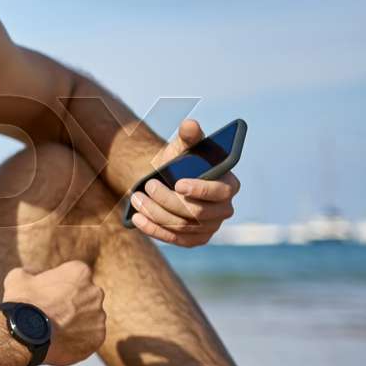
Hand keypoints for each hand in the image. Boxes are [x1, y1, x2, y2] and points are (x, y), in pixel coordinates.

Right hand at [3, 261, 105, 365]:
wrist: (26, 335)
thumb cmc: (22, 303)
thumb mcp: (18, 278)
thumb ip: (31, 271)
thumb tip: (34, 273)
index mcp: (80, 272)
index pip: (75, 275)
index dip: (60, 285)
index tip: (48, 295)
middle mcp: (95, 292)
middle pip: (85, 296)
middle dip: (72, 303)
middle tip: (52, 313)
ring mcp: (99, 316)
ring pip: (88, 318)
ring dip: (76, 322)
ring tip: (54, 330)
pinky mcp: (98, 337)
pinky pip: (89, 337)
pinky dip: (77, 339)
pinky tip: (60, 341)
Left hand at [128, 118, 239, 246]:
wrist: (166, 181)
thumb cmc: (179, 163)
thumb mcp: (182, 148)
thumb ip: (189, 136)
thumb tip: (190, 125)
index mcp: (229, 184)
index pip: (220, 191)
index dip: (200, 189)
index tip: (177, 183)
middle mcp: (224, 209)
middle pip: (198, 212)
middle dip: (168, 201)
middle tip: (147, 187)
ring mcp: (211, 227)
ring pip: (182, 226)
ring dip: (156, 213)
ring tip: (136, 198)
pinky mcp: (196, 240)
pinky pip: (175, 240)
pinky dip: (154, 229)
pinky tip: (137, 219)